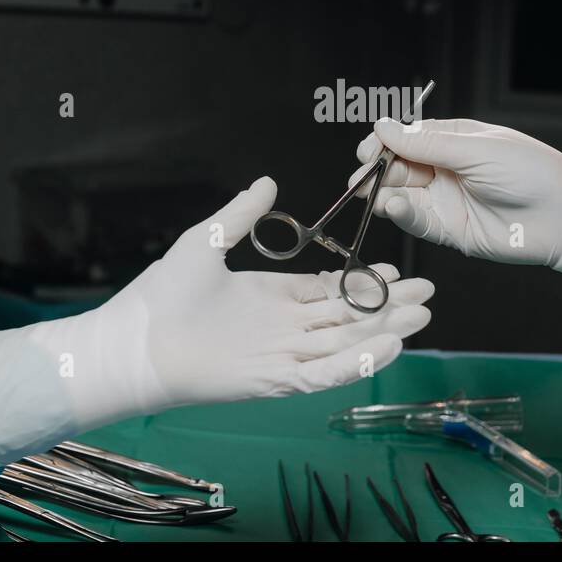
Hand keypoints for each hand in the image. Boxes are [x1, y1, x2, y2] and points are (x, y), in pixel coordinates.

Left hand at [0, 177, 432, 469]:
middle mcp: (283, 327)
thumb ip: (241, 214)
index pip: (329, 291)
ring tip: (422, 314)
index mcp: (270, 296)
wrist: (134, 341)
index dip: (362, 282)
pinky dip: (359, 362)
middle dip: (387, 305)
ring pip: (345, 344)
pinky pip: (325, 374)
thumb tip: (267, 180)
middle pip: (348, 318)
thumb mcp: (206, 241)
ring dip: (384, 330)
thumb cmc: (162, 293)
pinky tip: (389, 345)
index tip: (393, 269)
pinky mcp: (275, 381)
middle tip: (427, 292)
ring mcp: (281, 355)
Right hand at [349, 118, 561, 284]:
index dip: (383, 142)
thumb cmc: (532, 173)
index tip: (369, 149)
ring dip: (381, 193)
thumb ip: (427, 144)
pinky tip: (393, 206)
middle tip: (360, 176)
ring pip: (399, 194)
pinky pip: (414, 221)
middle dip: (374, 169)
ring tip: (374, 193)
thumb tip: (384, 126)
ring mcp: (444, 199)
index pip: (405, 137)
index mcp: (453, 140)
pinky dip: (399, 214)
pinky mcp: (448, 230)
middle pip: (396, 166)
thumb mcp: (477, 150)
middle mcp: (444, 169)